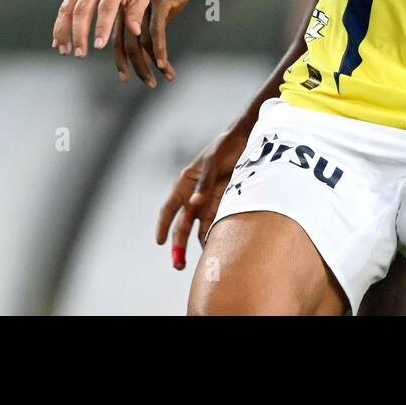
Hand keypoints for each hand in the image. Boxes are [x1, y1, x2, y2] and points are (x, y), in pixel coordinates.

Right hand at [53, 0, 150, 58]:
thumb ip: (136, 12)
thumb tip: (135, 32)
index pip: (106, 9)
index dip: (102, 27)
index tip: (99, 45)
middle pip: (82, 11)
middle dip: (79, 34)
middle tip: (79, 54)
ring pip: (67, 9)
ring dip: (63, 31)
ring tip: (64, 50)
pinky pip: (64, 6)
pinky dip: (59, 24)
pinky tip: (58, 40)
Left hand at [112, 0, 209, 85]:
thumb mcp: (162, 5)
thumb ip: (152, 21)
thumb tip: (150, 40)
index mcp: (130, 10)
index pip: (119, 39)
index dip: (121, 59)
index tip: (124, 76)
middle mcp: (133, 9)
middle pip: (126, 44)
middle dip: (133, 67)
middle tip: (145, 84)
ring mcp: (145, 6)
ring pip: (141, 42)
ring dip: (148, 65)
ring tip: (156, 80)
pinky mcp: (160, 3)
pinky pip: (157, 31)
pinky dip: (159, 50)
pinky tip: (163, 64)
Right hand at [156, 124, 249, 268]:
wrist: (247, 140)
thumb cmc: (225, 147)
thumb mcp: (213, 162)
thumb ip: (204, 183)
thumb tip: (193, 203)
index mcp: (184, 184)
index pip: (168, 209)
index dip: (162, 226)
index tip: (159, 242)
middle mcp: (193, 196)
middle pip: (182, 225)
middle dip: (179, 246)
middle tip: (179, 265)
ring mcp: (208, 201)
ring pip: (198, 228)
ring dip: (198, 244)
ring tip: (204, 261)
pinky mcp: (223, 203)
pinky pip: (216, 223)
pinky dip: (215, 235)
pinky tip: (219, 248)